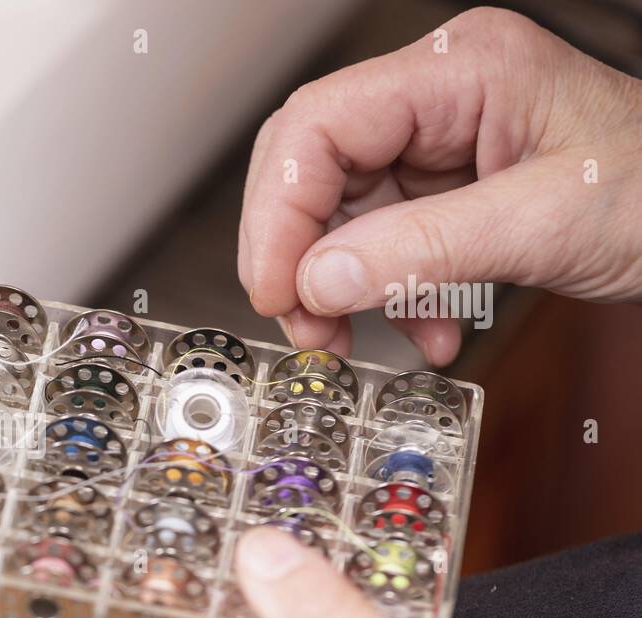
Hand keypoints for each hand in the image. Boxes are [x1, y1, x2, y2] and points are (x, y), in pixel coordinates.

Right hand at [239, 6, 641, 364]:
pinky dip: (387, 296)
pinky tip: (425, 329)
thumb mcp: (545, 224)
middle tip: (300, 321)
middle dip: (297, 252)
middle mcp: (436, 98)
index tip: (276, 289)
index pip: (320, 125)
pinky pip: (380, 244)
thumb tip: (318, 279)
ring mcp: (437, 143)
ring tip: (349, 341)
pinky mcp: (444, 190)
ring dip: (339, 288)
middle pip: (312, 167)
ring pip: (337, 214)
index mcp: (459, 71)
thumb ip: (423, 250)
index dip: (280, 211)